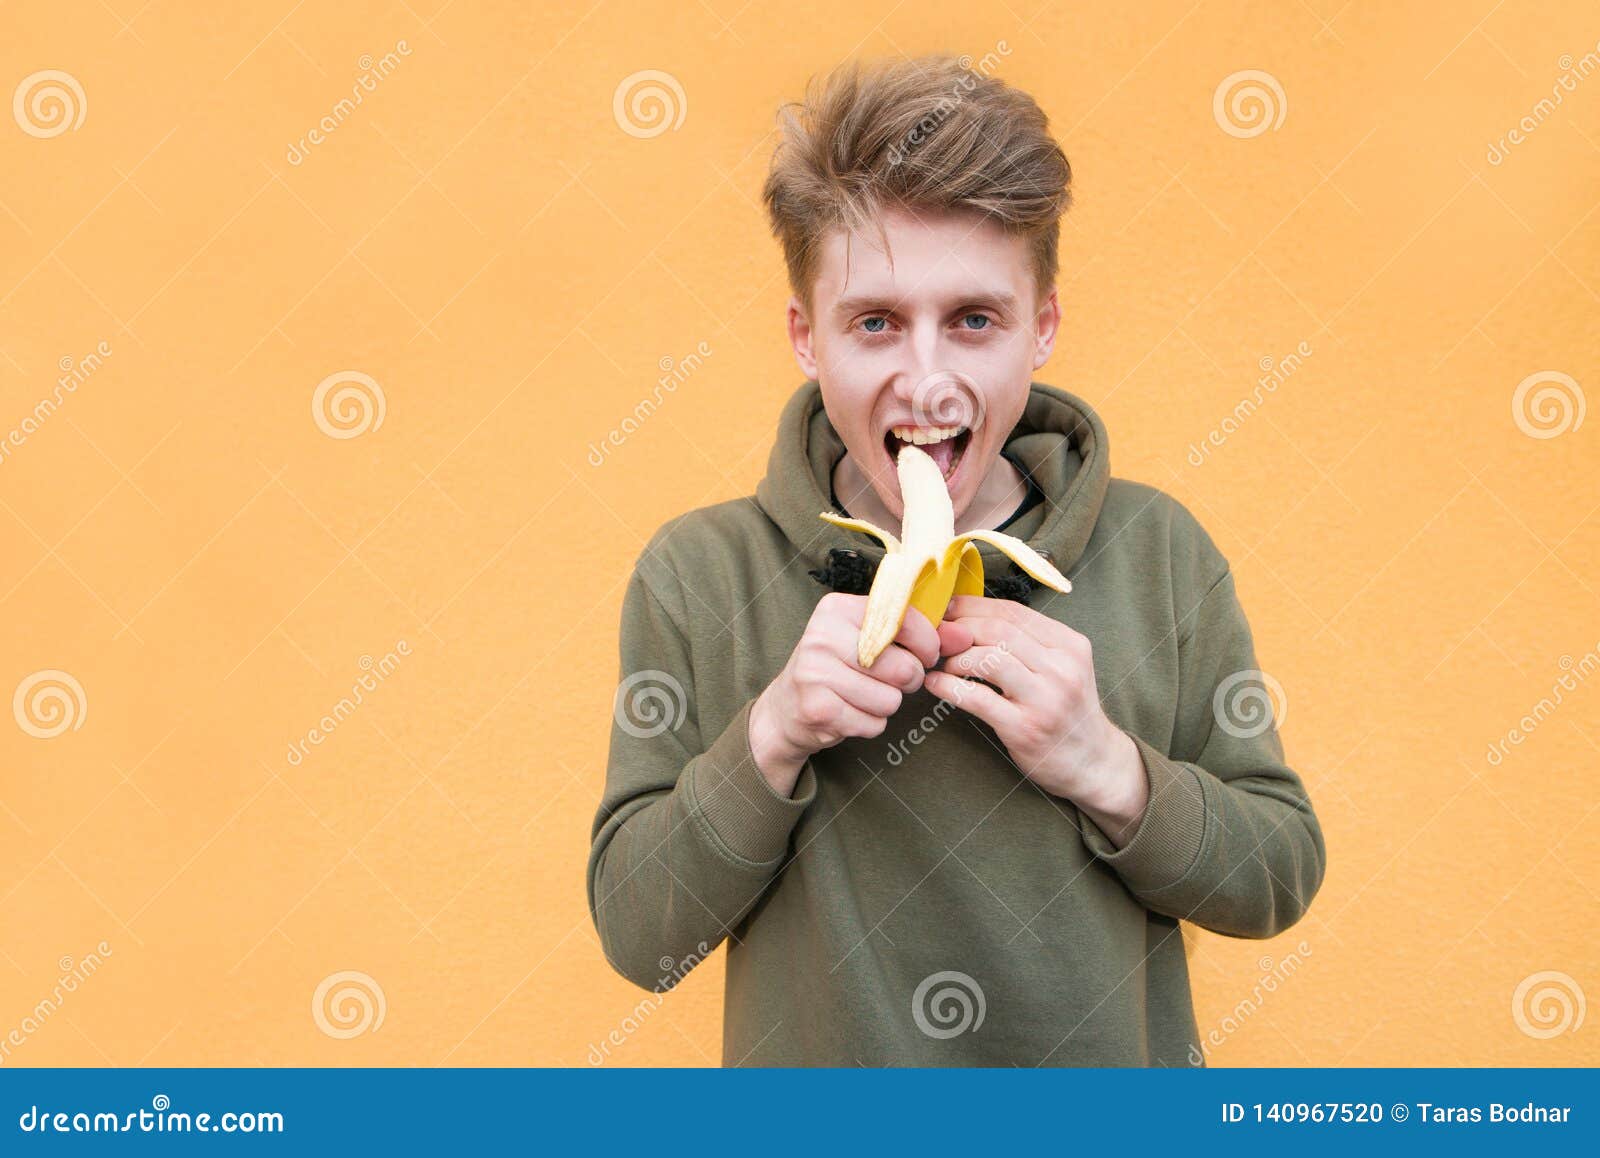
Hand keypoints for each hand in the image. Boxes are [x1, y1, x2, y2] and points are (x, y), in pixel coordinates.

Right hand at [749, 593, 938, 795]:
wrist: (786, 708)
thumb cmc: (838, 667)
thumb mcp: (871, 641)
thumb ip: (921, 636)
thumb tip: (966, 637)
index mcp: (837, 608)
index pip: (905, 621)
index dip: (927, 645)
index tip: (921, 654)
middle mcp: (822, 635)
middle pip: (903, 668)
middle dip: (906, 681)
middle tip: (885, 679)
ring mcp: (815, 673)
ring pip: (891, 700)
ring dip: (886, 705)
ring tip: (862, 696)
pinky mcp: (817, 708)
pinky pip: (873, 724)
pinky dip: (869, 724)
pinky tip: (849, 713)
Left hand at [923, 595, 1148, 838]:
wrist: (1094, 763)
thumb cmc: (1068, 710)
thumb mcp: (1063, 666)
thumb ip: (1029, 642)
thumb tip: (972, 617)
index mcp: (1070, 645)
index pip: (1014, 611)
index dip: (973, 607)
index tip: (948, 610)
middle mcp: (1062, 667)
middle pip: (998, 630)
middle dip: (960, 629)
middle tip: (938, 638)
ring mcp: (1045, 698)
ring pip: (988, 658)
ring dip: (956, 658)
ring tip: (943, 665)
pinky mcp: (1025, 728)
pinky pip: (977, 698)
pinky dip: (948, 687)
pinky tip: (935, 685)